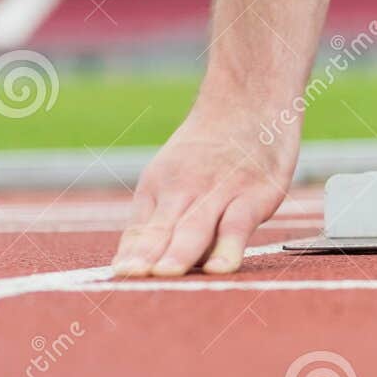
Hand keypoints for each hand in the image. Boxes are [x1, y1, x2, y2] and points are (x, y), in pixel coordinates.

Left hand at [112, 117, 294, 277]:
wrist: (250, 98)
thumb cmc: (213, 146)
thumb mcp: (175, 172)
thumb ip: (160, 217)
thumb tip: (138, 263)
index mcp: (159, 187)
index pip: (142, 229)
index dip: (132, 254)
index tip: (120, 277)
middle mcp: (185, 190)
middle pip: (164, 229)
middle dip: (149, 256)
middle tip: (132, 278)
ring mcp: (221, 192)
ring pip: (196, 227)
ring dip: (180, 252)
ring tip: (166, 274)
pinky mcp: (255, 194)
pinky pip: (237, 224)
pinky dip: (228, 246)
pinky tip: (219, 267)